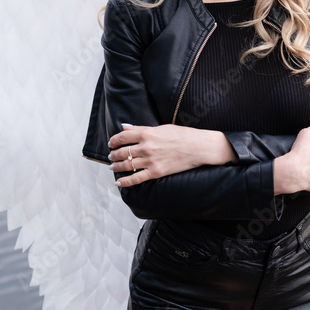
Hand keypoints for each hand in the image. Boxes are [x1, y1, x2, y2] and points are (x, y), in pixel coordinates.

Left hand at [108, 124, 233, 187]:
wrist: (199, 147)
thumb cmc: (183, 135)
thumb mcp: (161, 127)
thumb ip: (141, 128)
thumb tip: (124, 127)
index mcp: (146, 133)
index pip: (122, 137)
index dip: (114, 141)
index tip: (111, 143)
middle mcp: (146, 147)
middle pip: (122, 152)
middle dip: (114, 155)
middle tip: (111, 156)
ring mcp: (150, 161)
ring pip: (126, 165)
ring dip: (117, 167)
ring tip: (113, 167)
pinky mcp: (156, 172)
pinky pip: (136, 178)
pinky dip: (125, 182)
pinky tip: (119, 182)